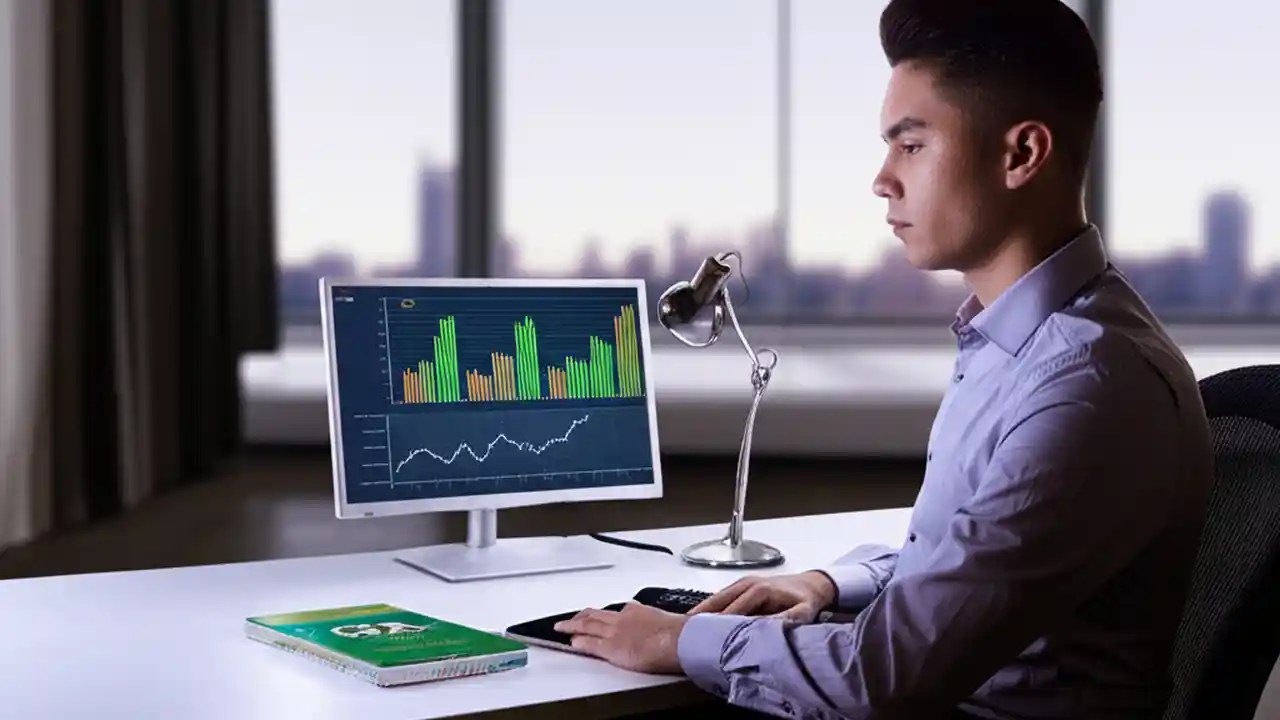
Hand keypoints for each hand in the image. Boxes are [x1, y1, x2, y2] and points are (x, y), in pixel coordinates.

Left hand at [553, 602, 688, 674]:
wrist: (679, 639)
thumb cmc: (682, 632)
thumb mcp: (676, 619)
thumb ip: (673, 617)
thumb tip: (688, 616)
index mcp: (639, 611)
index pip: (620, 610)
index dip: (608, 614)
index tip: (604, 614)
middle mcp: (624, 618)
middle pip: (597, 615)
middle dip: (583, 615)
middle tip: (575, 617)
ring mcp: (615, 632)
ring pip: (588, 626)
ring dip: (573, 626)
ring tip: (563, 627)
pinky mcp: (611, 648)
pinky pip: (589, 644)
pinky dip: (578, 642)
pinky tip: (571, 643)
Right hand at [689, 571, 836, 621]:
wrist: (811, 585)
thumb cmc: (806, 600)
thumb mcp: (801, 613)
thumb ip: (785, 621)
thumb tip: (766, 631)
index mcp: (761, 589)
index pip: (734, 608)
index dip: (719, 622)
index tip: (706, 636)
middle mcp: (748, 583)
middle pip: (719, 600)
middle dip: (703, 615)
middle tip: (685, 632)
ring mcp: (744, 583)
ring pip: (717, 598)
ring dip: (702, 611)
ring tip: (684, 626)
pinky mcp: (742, 587)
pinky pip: (722, 597)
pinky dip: (709, 607)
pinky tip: (698, 619)